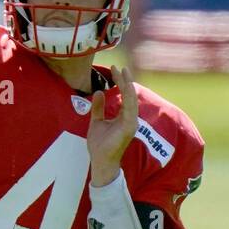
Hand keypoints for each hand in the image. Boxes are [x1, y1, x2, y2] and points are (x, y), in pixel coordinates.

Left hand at [88, 64, 137, 184]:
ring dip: (128, 85)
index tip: (115, 69)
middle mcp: (130, 118)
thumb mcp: (96, 121)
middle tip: (120, 67)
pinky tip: (126, 86)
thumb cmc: (99, 145)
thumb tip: (99, 92)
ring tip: (123, 72)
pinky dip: (129, 96)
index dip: (120, 82)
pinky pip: (130, 108)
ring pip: (132, 99)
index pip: (124, 95)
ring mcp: (131, 123)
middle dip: (125, 80)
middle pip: (130, 95)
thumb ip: (98, 108)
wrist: (100, 161)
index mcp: (123, 117)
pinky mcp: (129, 127)